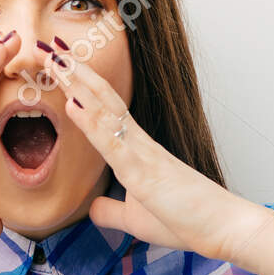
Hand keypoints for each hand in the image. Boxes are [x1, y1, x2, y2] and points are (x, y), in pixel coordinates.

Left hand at [40, 46, 265, 262]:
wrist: (223, 227)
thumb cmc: (186, 220)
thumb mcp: (136, 218)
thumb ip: (112, 211)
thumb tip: (92, 209)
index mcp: (137, 150)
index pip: (104, 110)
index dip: (81, 87)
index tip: (59, 64)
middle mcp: (139, 143)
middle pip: (102, 99)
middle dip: (74, 73)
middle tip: (50, 46)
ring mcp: (141, 154)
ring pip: (105, 111)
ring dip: (77, 84)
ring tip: (55, 59)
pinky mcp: (143, 173)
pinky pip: (112, 142)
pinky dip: (90, 122)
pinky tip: (72, 103)